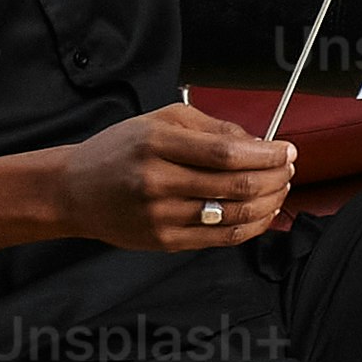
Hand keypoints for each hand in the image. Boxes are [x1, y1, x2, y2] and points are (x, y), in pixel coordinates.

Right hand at [65, 102, 295, 251]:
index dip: (266, 154)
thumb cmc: (120, 151)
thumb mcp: (160, 121)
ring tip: (280, 189)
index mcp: (157, 143)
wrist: (73, 190)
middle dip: (275, 178)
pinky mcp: (164, 240)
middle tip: (289, 169)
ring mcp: (160, 215)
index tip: (287, 151)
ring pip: (233, 214)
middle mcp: (158, 180)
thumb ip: (212, 128)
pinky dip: (252, 226)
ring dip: (269, 203)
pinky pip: (221, 238)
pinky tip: (264, 213)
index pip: (226, 152)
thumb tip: (259, 142)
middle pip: (235, 186)